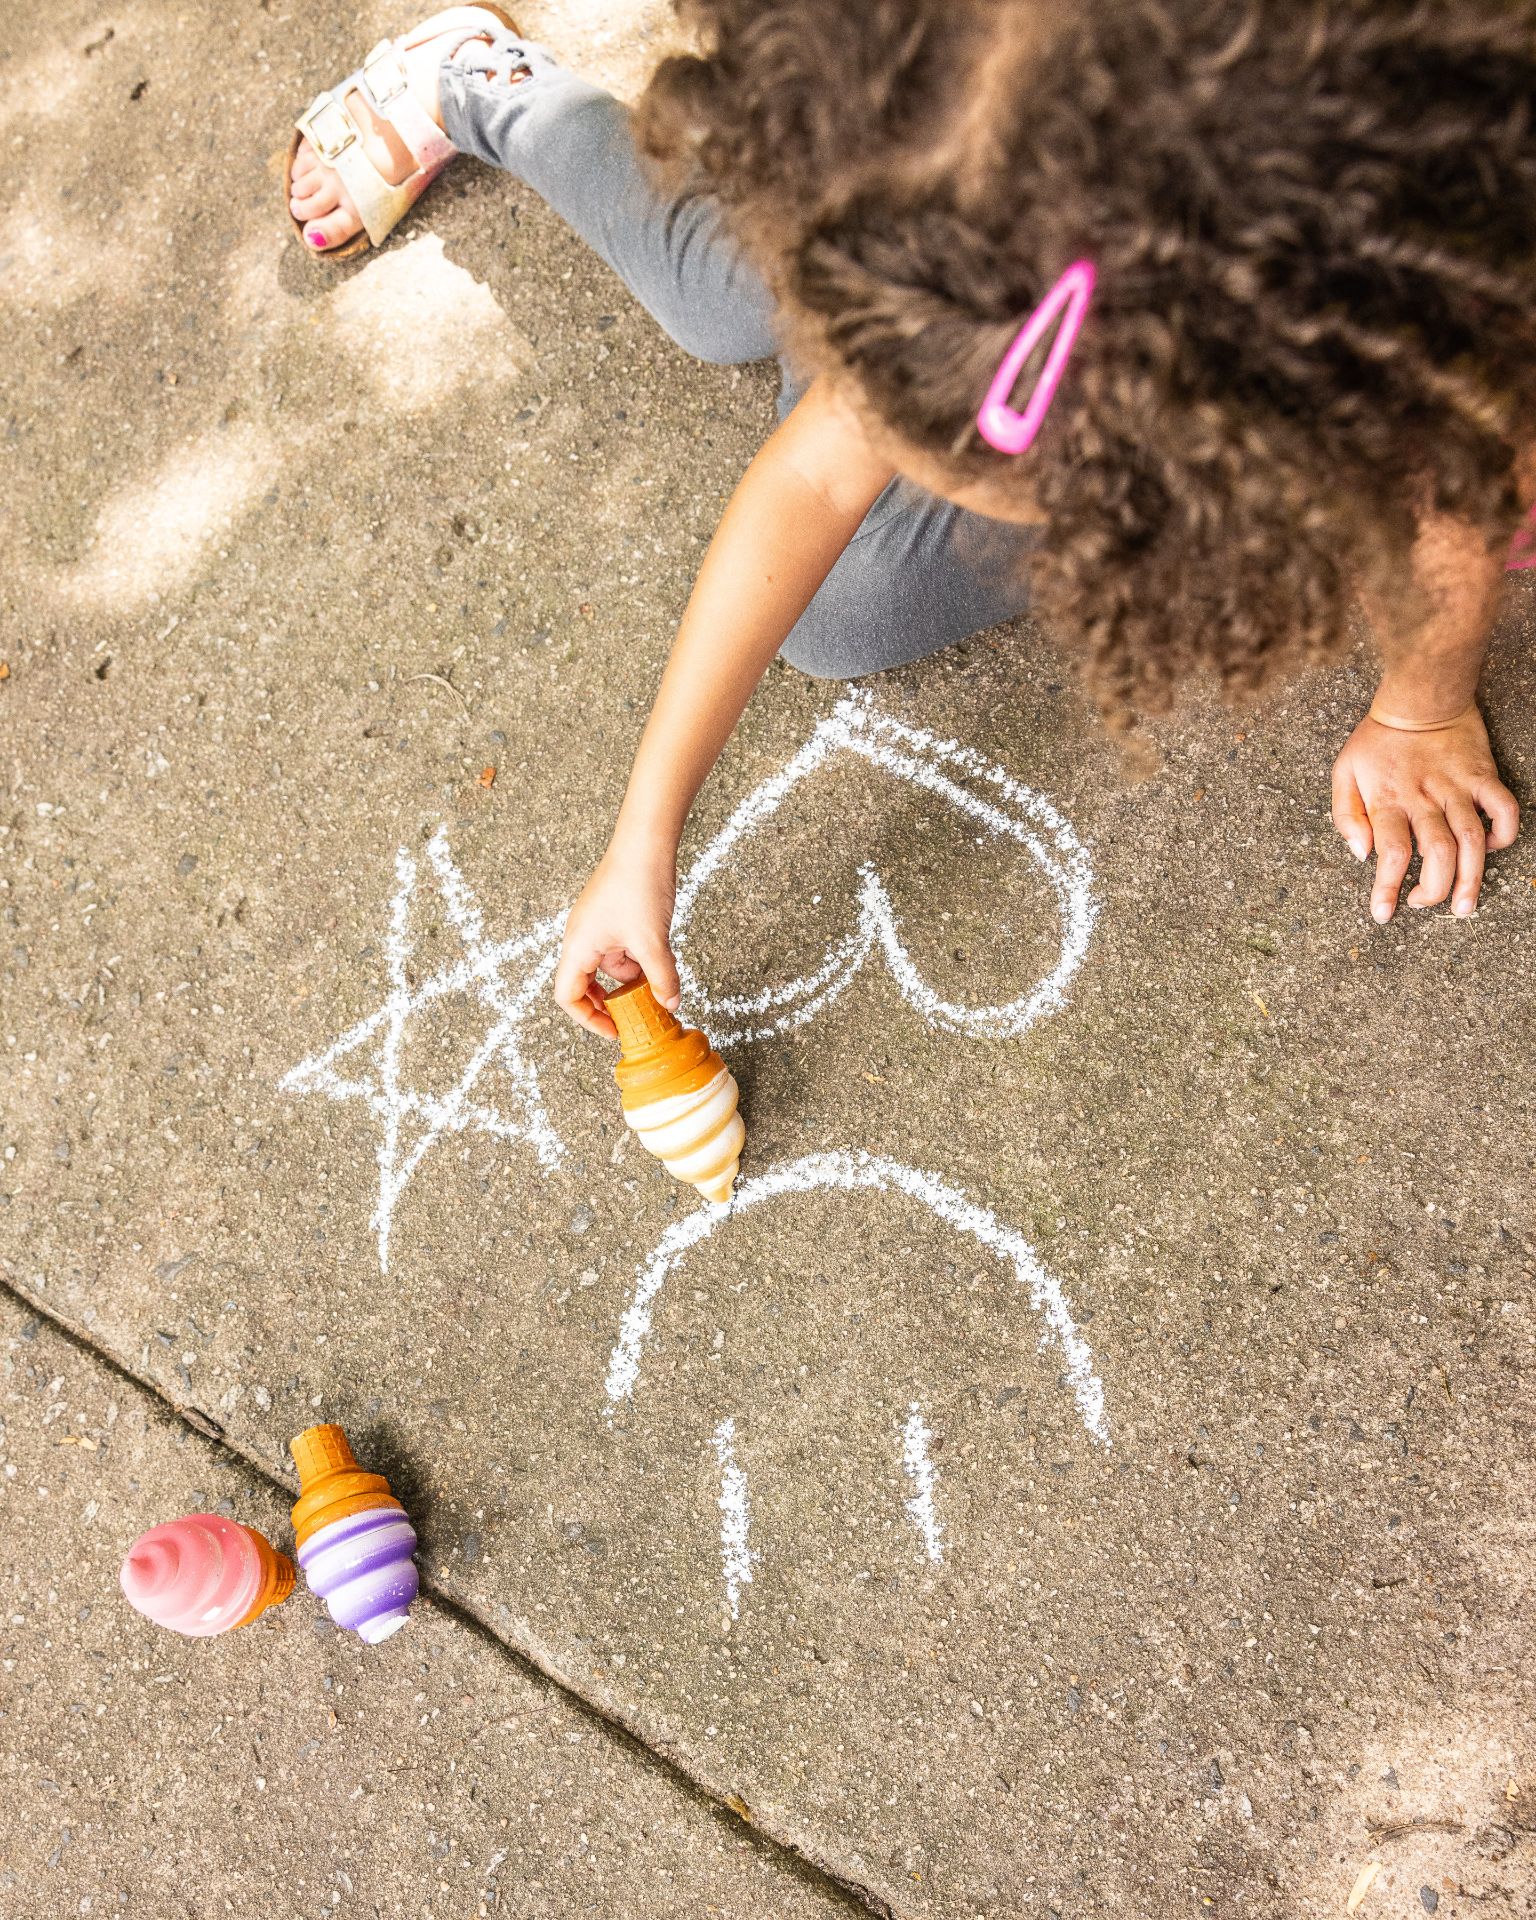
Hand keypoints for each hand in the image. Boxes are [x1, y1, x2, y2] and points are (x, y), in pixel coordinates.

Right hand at [554, 835, 680, 1037]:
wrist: (646, 843)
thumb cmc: (637, 885)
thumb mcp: (652, 940)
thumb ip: (661, 977)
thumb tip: (670, 1004)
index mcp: (578, 947)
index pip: (567, 997)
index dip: (588, 1020)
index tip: (614, 1031)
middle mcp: (581, 939)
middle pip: (585, 985)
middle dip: (610, 1004)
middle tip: (635, 1018)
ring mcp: (597, 927)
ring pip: (609, 968)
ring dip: (631, 980)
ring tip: (657, 984)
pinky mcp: (613, 917)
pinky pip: (621, 950)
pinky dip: (638, 960)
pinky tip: (661, 959)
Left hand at [1330, 705, 1518, 921]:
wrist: (1421, 697)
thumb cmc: (1377, 740)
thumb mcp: (1344, 773)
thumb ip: (1345, 816)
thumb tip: (1361, 854)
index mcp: (1388, 800)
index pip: (1390, 855)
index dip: (1387, 890)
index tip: (1383, 914)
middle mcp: (1425, 798)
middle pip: (1436, 854)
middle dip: (1433, 890)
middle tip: (1423, 905)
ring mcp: (1458, 788)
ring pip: (1471, 840)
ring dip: (1470, 877)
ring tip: (1464, 906)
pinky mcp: (1484, 777)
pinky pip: (1504, 809)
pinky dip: (1503, 834)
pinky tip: (1491, 850)